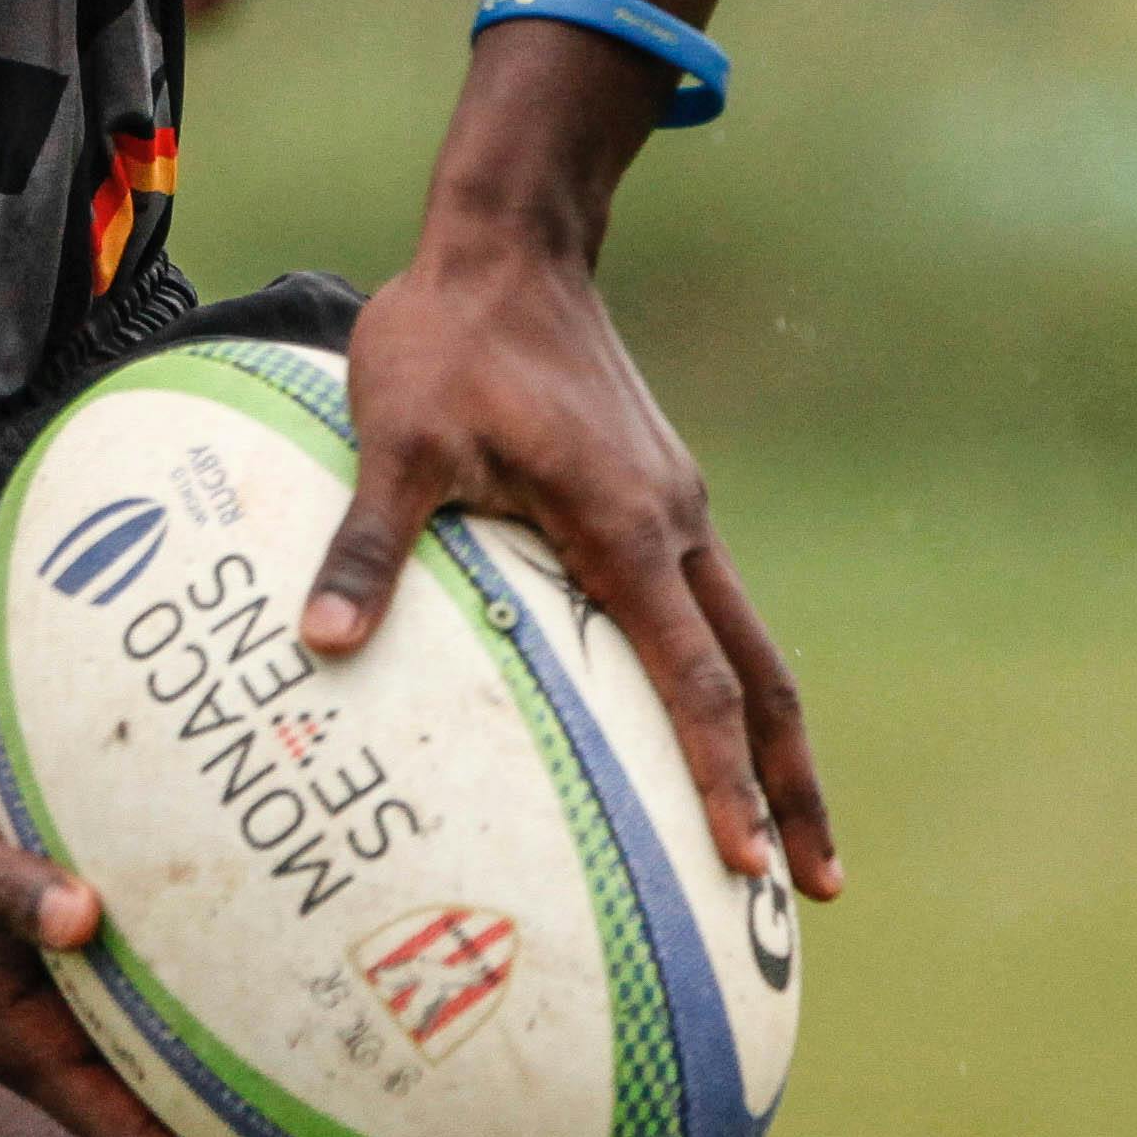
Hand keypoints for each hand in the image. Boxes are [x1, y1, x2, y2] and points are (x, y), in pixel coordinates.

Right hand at [0, 708, 329, 1136]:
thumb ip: (1, 882)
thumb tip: (80, 918)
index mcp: (19, 1039)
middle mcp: (58, 1034)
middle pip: (172, 1133)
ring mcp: (79, 999)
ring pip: (181, 1080)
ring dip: (256, 1118)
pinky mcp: (97, 952)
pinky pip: (177, 1009)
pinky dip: (234, 1030)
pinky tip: (295, 1021)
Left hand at [303, 231, 836, 900]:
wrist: (506, 245)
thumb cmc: (448, 340)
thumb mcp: (396, 438)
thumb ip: (369, 544)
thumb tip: (319, 644)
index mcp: (625, 528)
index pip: (695, 681)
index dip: (724, 780)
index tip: (749, 868)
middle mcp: (672, 525)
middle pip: (761, 679)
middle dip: (791, 786)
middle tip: (816, 891)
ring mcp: (673, 503)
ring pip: (745, 637)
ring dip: (769, 733)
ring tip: (782, 825)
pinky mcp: (655, 485)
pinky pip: (705, 595)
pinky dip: (721, 667)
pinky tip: (691, 701)